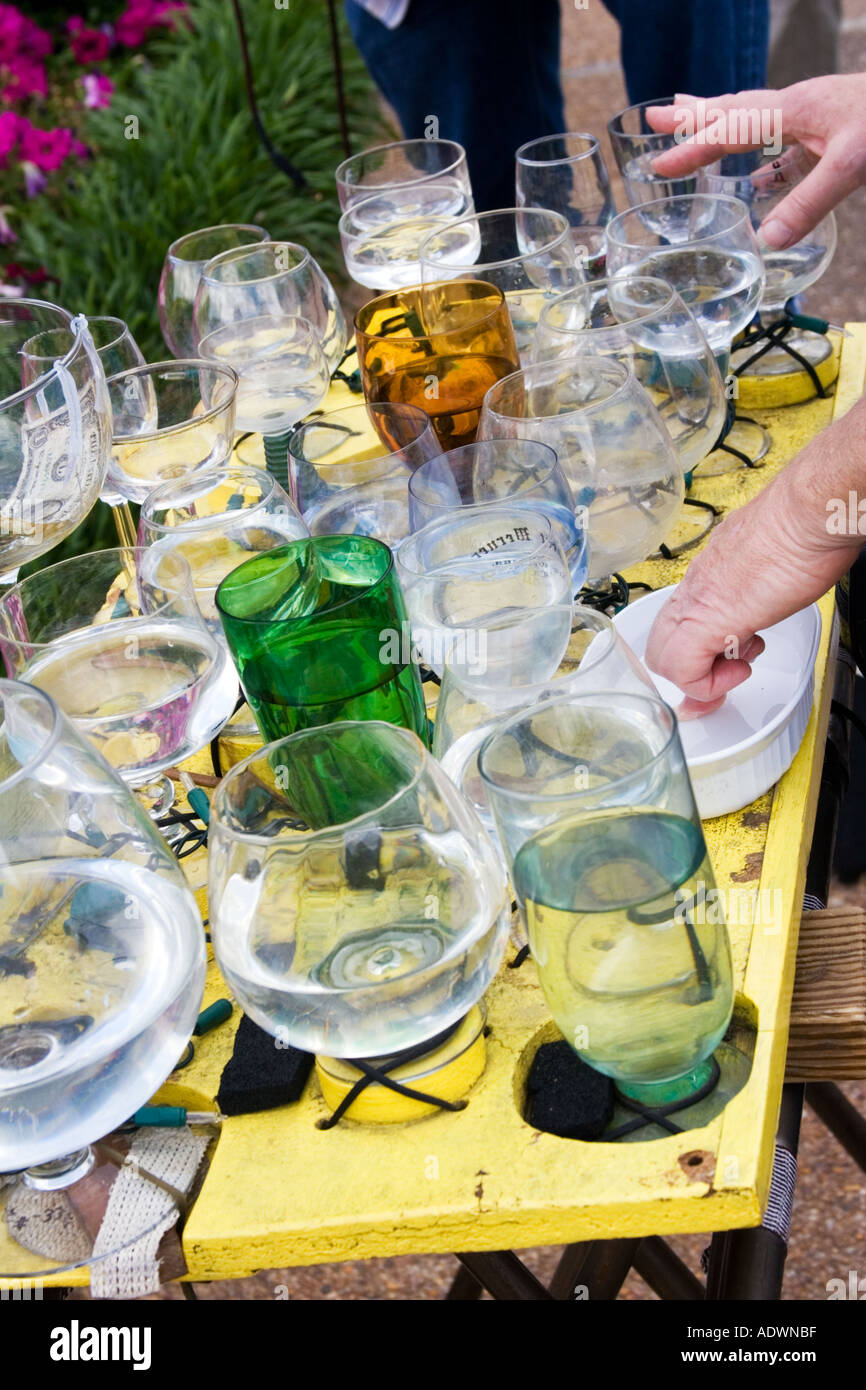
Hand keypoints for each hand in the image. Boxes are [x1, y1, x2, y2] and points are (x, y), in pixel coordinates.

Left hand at [645, 397, 865, 711]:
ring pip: (663, 659)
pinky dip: (707, 685)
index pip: (673, 625)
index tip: (716, 671)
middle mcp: (692, 589)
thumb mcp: (766, 562)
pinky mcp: (709, 619)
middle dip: (690, 673)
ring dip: (702, 676)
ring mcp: (696, 602)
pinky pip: (683, 669)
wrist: (807, 512)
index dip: (689, 657)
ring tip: (742, 658)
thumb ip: (753, 581)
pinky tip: (740, 668)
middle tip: (726, 674)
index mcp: (704, 576)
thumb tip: (765, 588)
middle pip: (659, 646)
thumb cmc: (800, 526)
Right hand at [646, 75, 865, 248]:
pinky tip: (759, 181)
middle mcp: (799, 106)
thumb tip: (767, 242)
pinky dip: (764, 161)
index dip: (692, 149)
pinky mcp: (833, 132)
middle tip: (655, 116)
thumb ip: (808, 203)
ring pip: (756, 122)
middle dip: (693, 116)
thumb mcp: (850, 166)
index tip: (657, 164)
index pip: (729, 129)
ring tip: (695, 136)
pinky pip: (785, 146)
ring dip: (723, 131)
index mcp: (794, 109)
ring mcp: (815, 117)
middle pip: (733, 110)